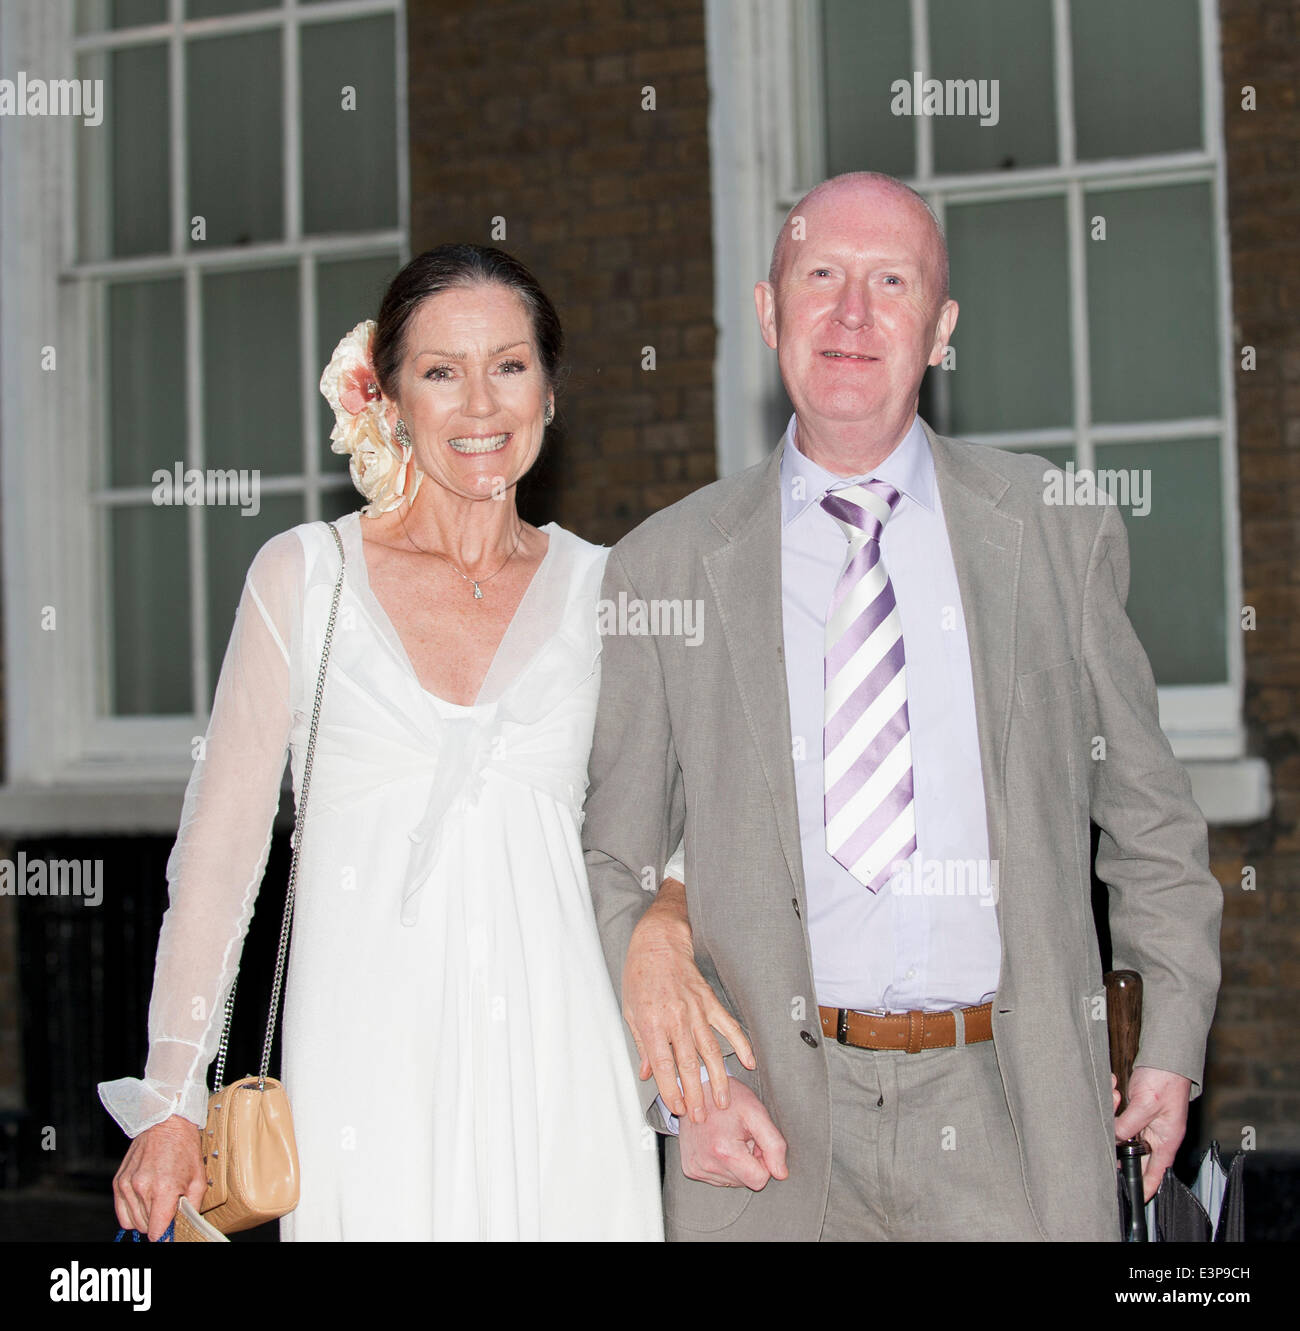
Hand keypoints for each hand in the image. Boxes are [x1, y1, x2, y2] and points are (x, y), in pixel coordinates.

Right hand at [112, 1114, 206, 1239]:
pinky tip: (145, 1201)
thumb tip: (186, 1228)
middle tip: (169, 1206)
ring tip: (159, 1199)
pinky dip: (132, 1214)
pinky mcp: (118, 1182)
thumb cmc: (184, 1148)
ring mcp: (127, 1185)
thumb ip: (192, 1208)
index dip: (165, 1235)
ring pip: (134, 1222)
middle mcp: (142, 1188)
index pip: (156, 1231)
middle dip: (158, 1222)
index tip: (171, 1231)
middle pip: (145, 1228)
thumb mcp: (199, 1178)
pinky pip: (122, 1214)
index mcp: (164, 1188)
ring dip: (146, 1217)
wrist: (166, 1123)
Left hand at [623, 876, 756, 1124]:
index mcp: (653, 1024)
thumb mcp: (630, 1012)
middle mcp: (676, 1019)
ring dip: (717, 1079)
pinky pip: (728, 1026)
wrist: (658, 942)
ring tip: (722, 1101)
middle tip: (701, 1117)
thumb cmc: (639, 976)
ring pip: (711, 1051)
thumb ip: (641, 1045)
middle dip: (695, 1093)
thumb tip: (648, 1073)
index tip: (678, 1108)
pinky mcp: (710, 1001)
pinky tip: (749, 1061)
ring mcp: (696, 1010)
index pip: (664, 1066)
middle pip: (688, 1064)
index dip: (672, 1091)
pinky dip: (740, 1044)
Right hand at [678, 1078, 788, 1189]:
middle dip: (749, 1162)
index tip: (755, 1141)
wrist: (697, 1088)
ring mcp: (696, 1168)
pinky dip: (723, 1164)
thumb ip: (774, 1144)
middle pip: (745, 1182)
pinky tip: (718, 1143)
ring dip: (736, 1163)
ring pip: (732, 1181)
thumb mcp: (757, 1113)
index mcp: (724, 1151)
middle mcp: (707, 1164)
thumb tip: (781, 1174)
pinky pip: (718, 1178)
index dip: (763, 1160)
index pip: (759, 1180)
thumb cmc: (729, 1098)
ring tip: (728, 1137)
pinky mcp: (691, 1168)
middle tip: (741, 1136)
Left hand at [1113, 1065, 1191, 1202]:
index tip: (1130, 1196)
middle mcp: (1156, 1134)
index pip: (1155, 1173)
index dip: (1143, 1186)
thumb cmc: (1165, 1079)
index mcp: (1166, 1140)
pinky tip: (1114, 1086)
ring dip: (1114, 1112)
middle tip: (1113, 1121)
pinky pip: (1118, 1112)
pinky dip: (1113, 1101)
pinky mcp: (1135, 1109)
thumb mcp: (1146, 1104)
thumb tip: (1115, 1139)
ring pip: (1120, 1128)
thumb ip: (1129, 1124)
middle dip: (1117, 1137)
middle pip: (1131, 1149)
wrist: (1165, 1054)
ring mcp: (1145, 1121)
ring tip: (1117, 1095)